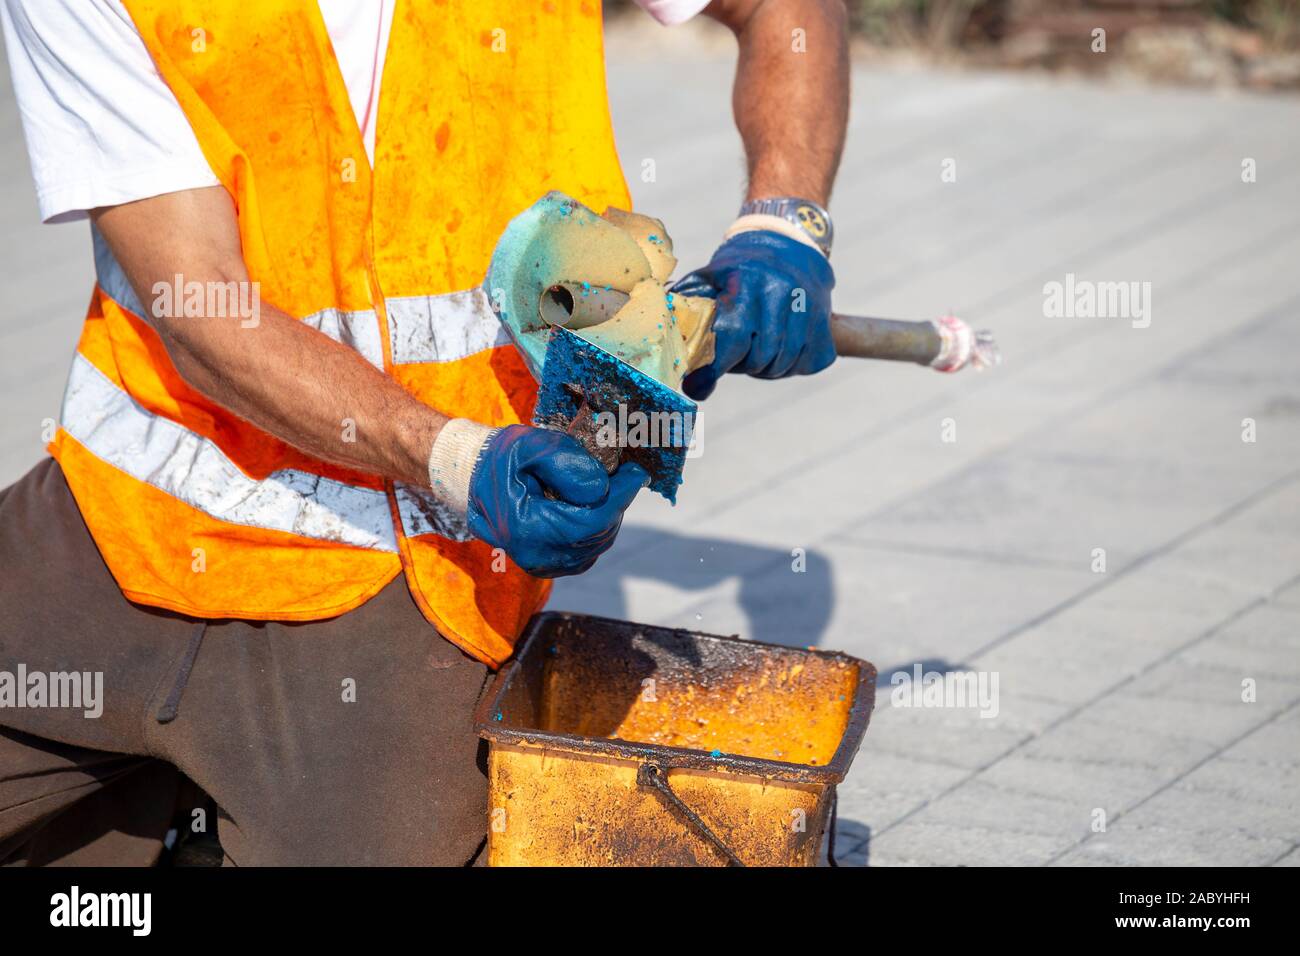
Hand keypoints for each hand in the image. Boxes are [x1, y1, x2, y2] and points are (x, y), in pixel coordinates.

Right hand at [466, 425, 648, 577]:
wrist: (474, 479)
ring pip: (596, 545)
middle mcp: (534, 556)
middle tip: (625, 473)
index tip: (637, 473)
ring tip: (609, 484)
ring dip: (609, 514)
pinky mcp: (550, 565)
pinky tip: (594, 503)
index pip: (588, 523)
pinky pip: (587, 550)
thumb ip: (565, 462)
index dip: (619, 498)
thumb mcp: (530, 445)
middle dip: (617, 503)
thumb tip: (601, 487)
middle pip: (596, 536)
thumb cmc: (501, 458)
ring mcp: (542, 566)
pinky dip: (598, 526)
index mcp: (525, 529)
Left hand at [672, 230, 835, 399]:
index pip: (732, 337)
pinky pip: (809, 363)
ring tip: (756, 351)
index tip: (698, 387)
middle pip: (759, 357)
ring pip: (784, 364)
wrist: (788, 245)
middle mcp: (782, 291)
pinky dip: (793, 366)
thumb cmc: (739, 269)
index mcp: (747, 281)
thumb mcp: (709, 277)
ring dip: (766, 369)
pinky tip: (782, 349)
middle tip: (734, 357)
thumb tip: (661, 340)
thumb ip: (685, 305)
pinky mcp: (826, 322)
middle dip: (741, 366)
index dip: (713, 369)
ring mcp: (809, 307)